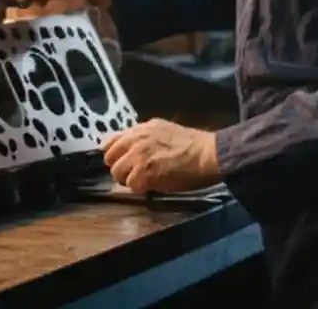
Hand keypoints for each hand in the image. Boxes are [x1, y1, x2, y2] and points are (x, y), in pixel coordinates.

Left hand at [102, 118, 221, 193]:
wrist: (207, 153)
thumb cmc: (194, 145)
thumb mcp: (165, 131)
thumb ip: (147, 138)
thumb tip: (136, 149)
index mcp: (141, 128)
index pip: (111, 141)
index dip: (115, 155)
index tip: (123, 162)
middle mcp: (136, 139)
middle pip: (109, 158)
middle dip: (120, 168)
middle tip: (134, 175)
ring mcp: (139, 154)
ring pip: (117, 173)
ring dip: (128, 180)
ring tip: (144, 182)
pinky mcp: (144, 171)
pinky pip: (131, 185)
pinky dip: (140, 189)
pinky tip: (152, 186)